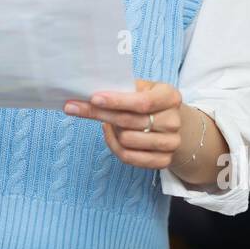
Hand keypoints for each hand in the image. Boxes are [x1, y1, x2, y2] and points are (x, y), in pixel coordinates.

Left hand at [64, 79, 183, 169]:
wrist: (171, 123)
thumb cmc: (150, 101)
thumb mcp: (142, 88)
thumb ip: (122, 88)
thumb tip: (89, 90)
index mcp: (170, 96)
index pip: (142, 102)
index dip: (116, 101)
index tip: (93, 98)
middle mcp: (173, 121)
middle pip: (129, 121)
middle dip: (100, 114)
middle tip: (76, 107)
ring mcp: (171, 143)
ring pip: (126, 141)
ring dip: (111, 130)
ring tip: (109, 121)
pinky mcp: (164, 161)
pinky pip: (129, 157)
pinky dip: (114, 145)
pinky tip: (111, 134)